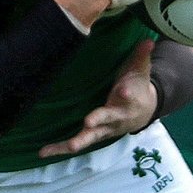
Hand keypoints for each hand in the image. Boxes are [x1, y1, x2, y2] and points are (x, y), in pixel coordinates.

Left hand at [40, 40, 156, 157]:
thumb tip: (149, 40)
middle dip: (99, 120)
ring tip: (70, 146)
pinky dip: (61, 148)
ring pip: (92, 137)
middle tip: (89, 122)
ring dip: (80, 141)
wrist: (144, 112)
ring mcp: (105, 128)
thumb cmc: (138, 86)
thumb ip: (142, 56)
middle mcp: (117, 117)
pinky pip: (78, 142)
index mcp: (130, 99)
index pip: (129, 95)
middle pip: (108, 119)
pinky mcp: (95, 135)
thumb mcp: (141, 70)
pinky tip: (43, 152)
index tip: (123, 90)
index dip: (127, 93)